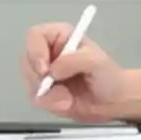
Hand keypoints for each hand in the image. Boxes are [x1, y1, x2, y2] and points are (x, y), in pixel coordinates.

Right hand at [21, 22, 140, 122]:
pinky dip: (51, 103)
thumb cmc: (108, 75)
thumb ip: (73, 61)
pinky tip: (67, 103)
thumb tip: (52, 71)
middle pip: (27, 59)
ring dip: (48, 94)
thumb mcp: (96, 62)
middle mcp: (48, 52)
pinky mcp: (45, 92)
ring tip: (68, 99)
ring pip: (29, 81)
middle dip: (38, 77)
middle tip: (53, 87)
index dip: (35, 51)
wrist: (113, 102)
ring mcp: (45, 73)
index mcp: (60, 36)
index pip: (35, 35)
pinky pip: (36, 98)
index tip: (45, 70)